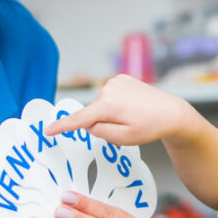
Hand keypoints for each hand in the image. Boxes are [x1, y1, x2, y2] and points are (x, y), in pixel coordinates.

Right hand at [45, 74, 192, 145]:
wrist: (170, 112)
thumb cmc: (150, 127)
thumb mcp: (124, 139)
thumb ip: (101, 133)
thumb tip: (89, 124)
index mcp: (109, 106)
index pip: (79, 119)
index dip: (62, 126)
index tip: (48, 131)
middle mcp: (109, 89)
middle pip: (92, 113)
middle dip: (102, 123)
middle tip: (126, 127)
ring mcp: (115, 81)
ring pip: (100, 105)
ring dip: (109, 113)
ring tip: (131, 116)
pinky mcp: (121, 78)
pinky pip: (109, 96)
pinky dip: (115, 103)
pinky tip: (131, 106)